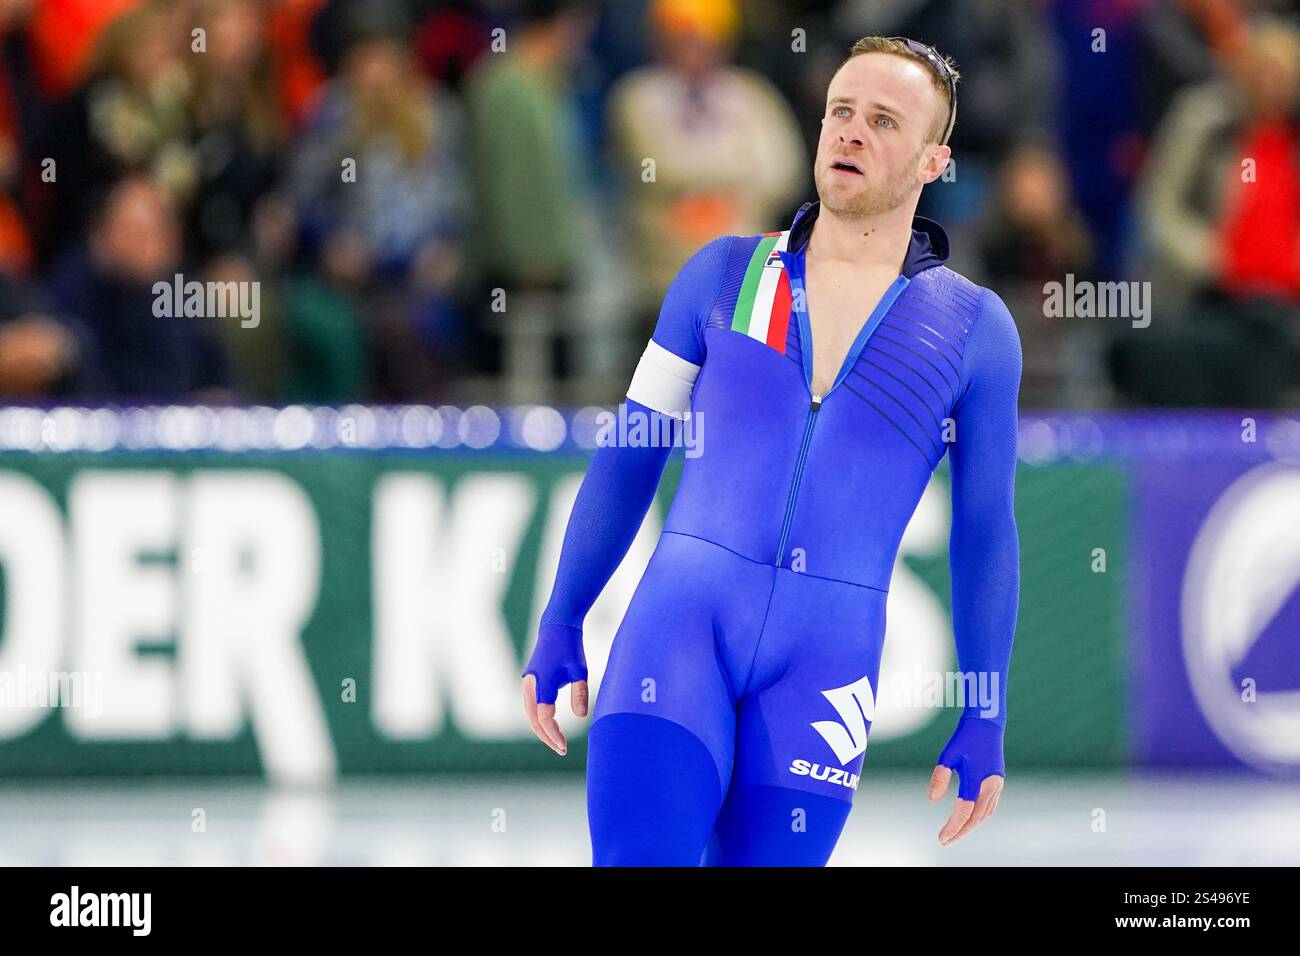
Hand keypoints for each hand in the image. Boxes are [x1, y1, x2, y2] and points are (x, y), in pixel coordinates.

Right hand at [521, 622, 587, 755]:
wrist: (556, 627)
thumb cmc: (570, 648)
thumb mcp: (580, 670)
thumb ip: (580, 693)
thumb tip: (581, 716)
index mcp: (542, 684)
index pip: (544, 718)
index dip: (553, 734)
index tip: (563, 746)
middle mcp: (531, 685)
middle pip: (533, 720)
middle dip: (546, 737)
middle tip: (561, 750)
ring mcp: (528, 684)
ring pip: (530, 714)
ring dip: (542, 729)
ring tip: (557, 742)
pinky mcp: (530, 682)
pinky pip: (531, 707)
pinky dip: (539, 719)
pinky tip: (552, 726)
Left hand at [927, 714, 1005, 845]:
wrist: (987, 723)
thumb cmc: (964, 738)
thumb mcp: (948, 755)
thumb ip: (940, 778)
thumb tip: (932, 801)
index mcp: (976, 781)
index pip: (963, 813)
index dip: (952, 828)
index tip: (941, 838)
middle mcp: (989, 786)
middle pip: (975, 818)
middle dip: (960, 832)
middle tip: (946, 841)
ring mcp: (996, 785)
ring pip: (984, 814)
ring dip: (970, 826)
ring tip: (955, 833)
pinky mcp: (998, 781)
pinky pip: (990, 807)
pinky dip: (980, 817)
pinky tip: (971, 819)